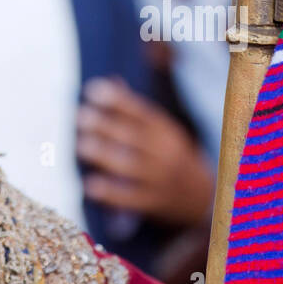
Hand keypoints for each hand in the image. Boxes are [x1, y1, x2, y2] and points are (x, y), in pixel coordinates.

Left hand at [76, 76, 214, 226]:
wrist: (202, 196)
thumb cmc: (170, 155)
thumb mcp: (162, 130)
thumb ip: (135, 109)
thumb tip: (111, 80)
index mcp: (165, 129)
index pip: (140, 111)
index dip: (116, 100)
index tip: (91, 91)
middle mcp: (165, 151)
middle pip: (133, 136)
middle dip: (105, 126)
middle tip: (80, 117)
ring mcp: (161, 178)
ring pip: (130, 165)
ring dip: (104, 155)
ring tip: (81, 145)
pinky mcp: (155, 202)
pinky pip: (131, 197)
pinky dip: (110, 193)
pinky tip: (90, 185)